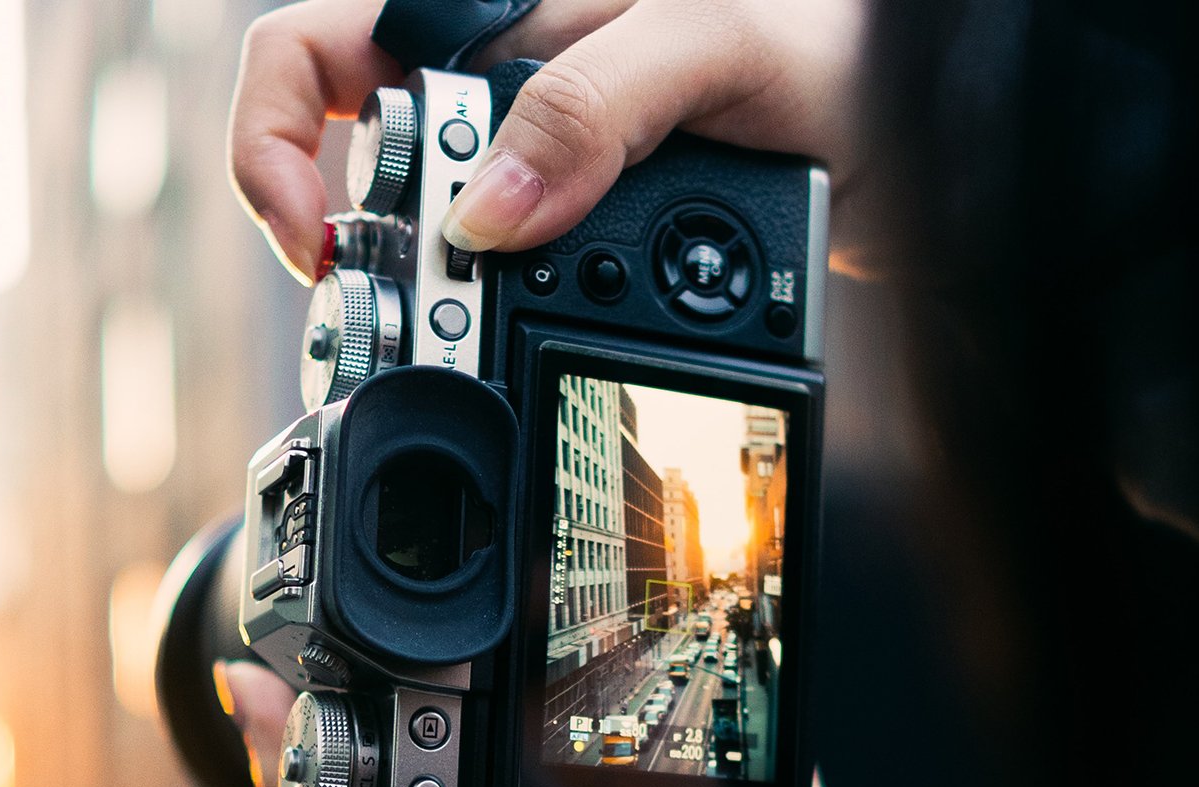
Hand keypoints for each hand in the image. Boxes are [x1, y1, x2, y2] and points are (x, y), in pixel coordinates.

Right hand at [228, 0, 868, 283]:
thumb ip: (595, 105)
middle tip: (402, 311)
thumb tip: (481, 217)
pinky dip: (487, 321)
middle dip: (355, 243)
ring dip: (421, 294)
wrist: (926, 138)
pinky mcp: (575, 228)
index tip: (312, 232)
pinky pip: (495, 282)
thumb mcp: (717, 46)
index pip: (317, 46)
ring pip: (420, 232)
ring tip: (458, 340)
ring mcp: (537, 159)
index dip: (272, 137)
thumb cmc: (840, 52)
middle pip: (350, 154)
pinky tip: (523, 339)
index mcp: (507, 2)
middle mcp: (504, 77)